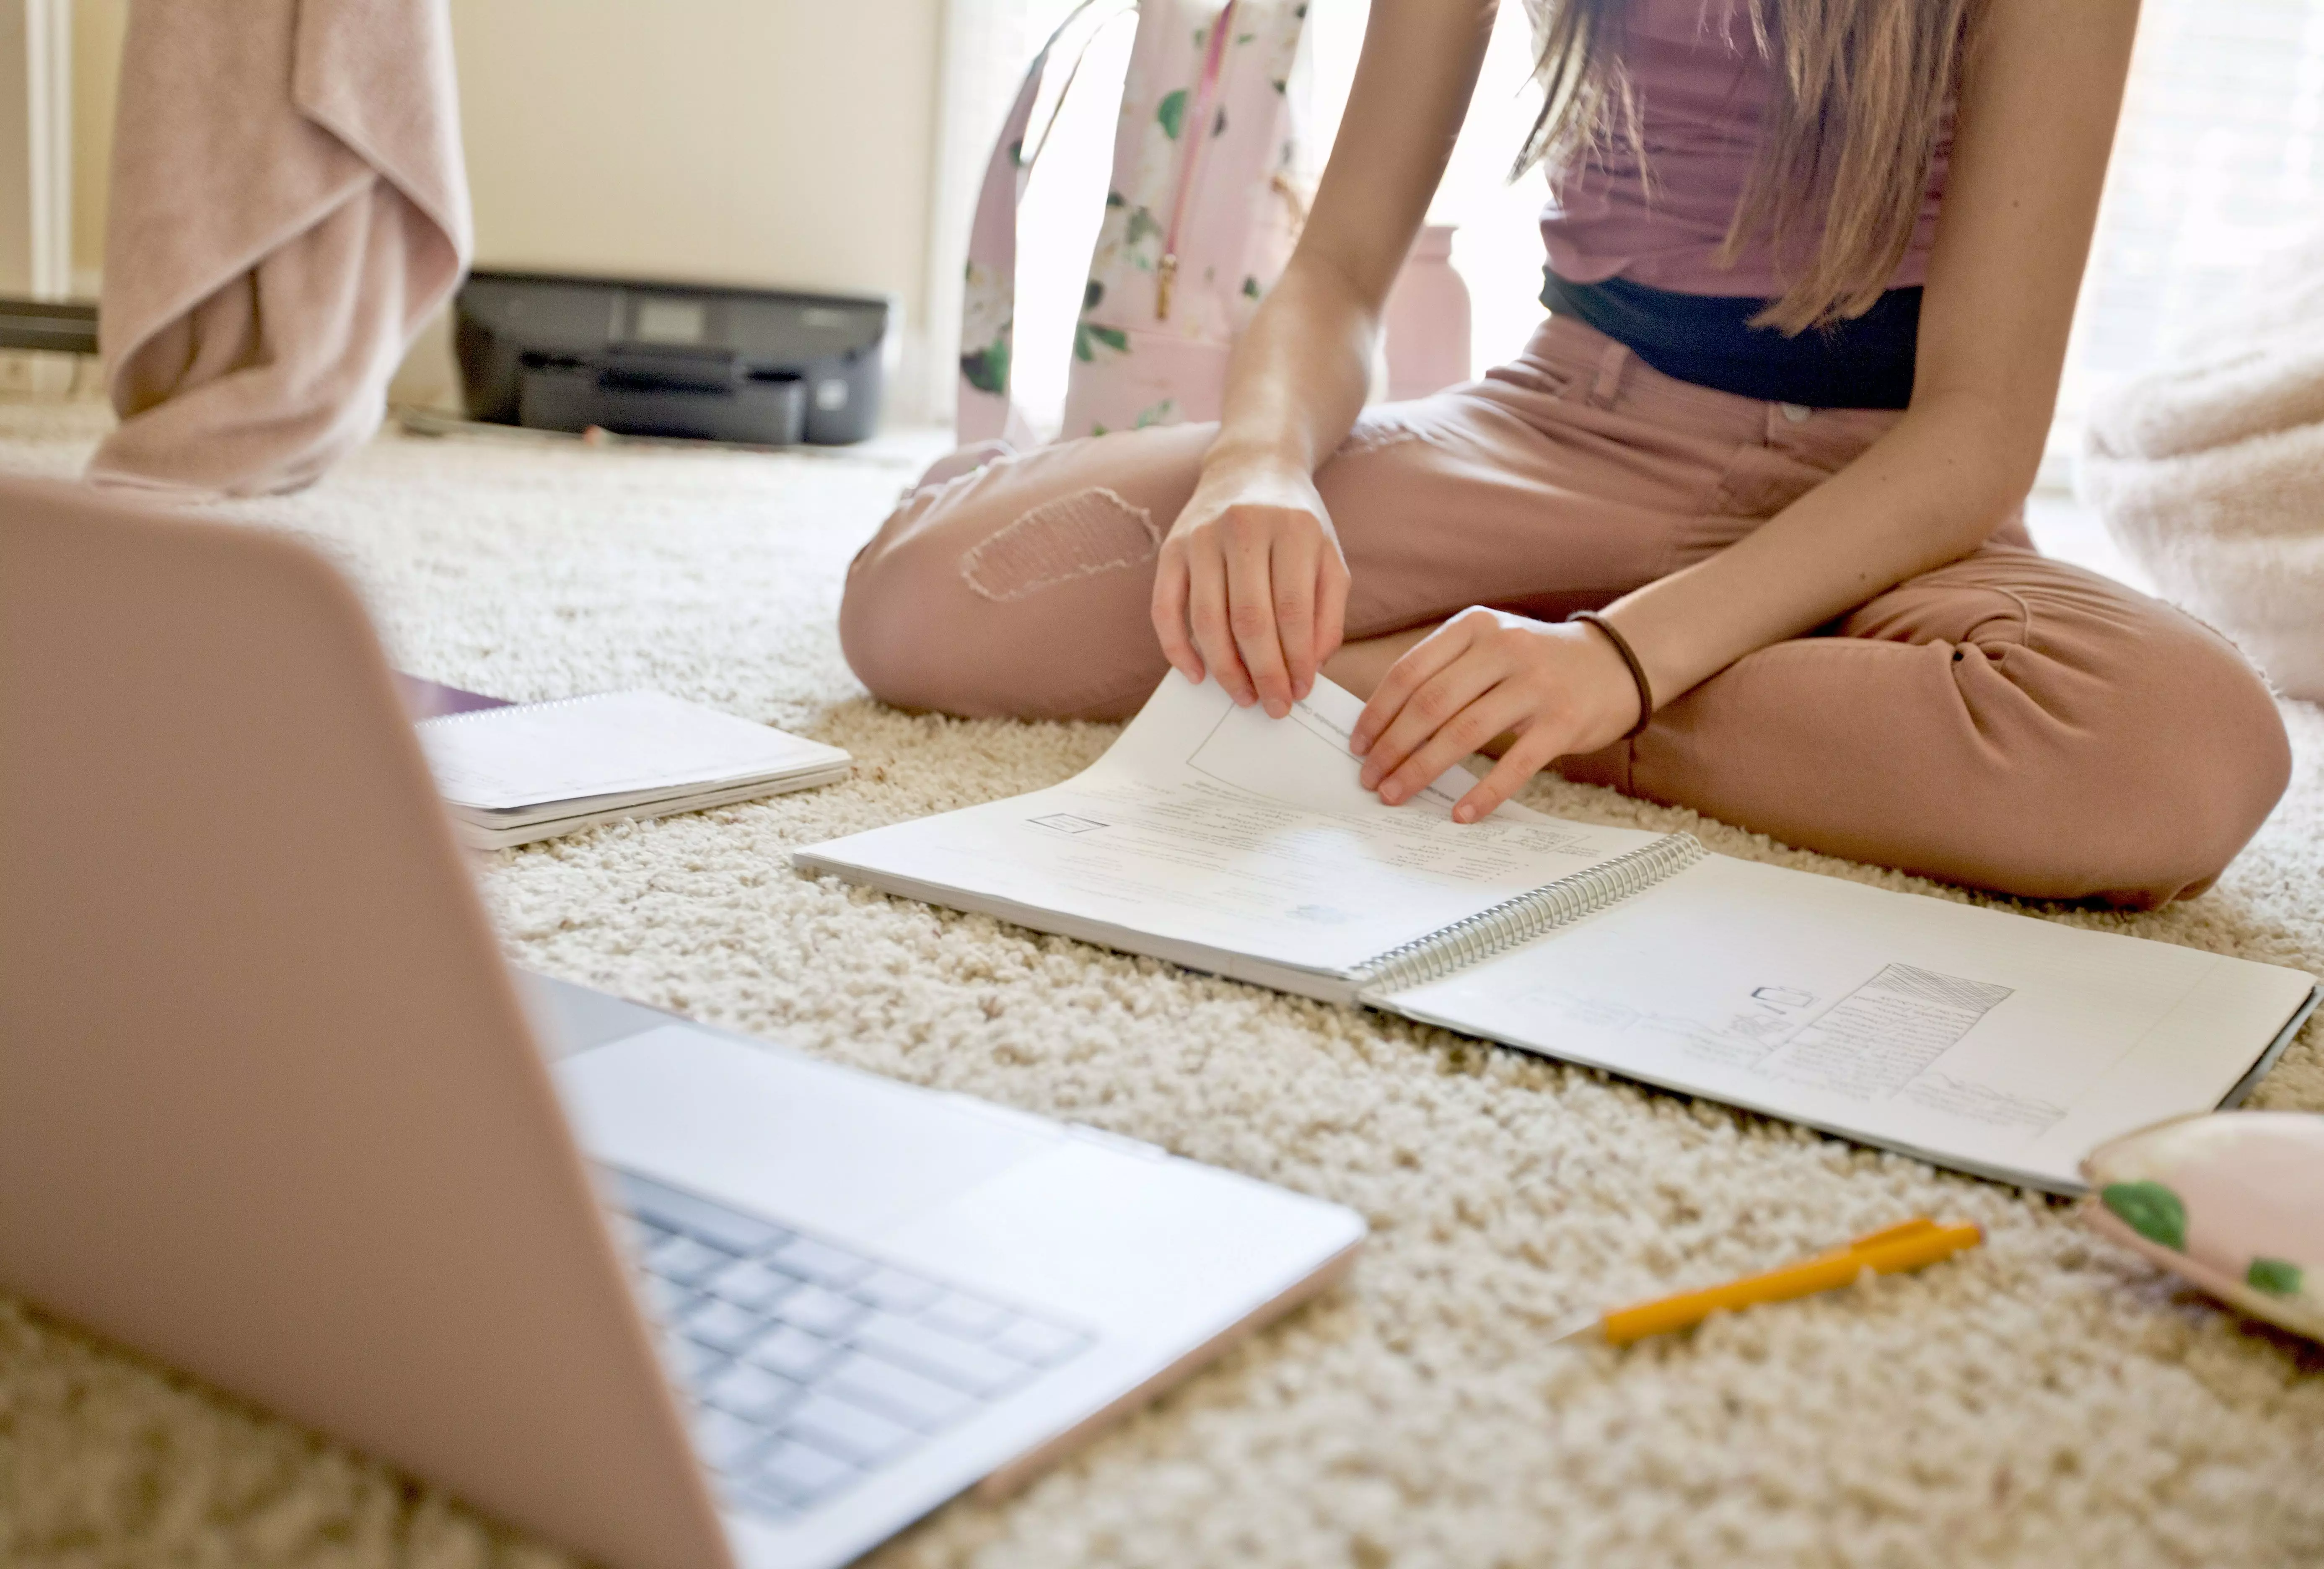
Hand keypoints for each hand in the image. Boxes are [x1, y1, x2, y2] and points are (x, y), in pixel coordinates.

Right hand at [1152, 462, 1350, 717]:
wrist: (1250, 467)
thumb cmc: (1295, 524)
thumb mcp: (1328, 556)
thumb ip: (1327, 612)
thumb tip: (1309, 668)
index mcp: (1294, 530)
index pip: (1294, 611)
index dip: (1296, 660)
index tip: (1301, 692)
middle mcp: (1244, 528)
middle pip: (1250, 620)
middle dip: (1264, 673)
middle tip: (1273, 708)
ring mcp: (1201, 537)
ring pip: (1207, 619)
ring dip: (1225, 669)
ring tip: (1243, 697)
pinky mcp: (1171, 548)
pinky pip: (1165, 608)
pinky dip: (1177, 649)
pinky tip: (1196, 675)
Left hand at [1349, 608, 1643, 822]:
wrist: (1615, 663)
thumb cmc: (1535, 663)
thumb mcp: (1488, 646)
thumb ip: (1444, 671)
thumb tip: (1384, 726)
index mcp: (1474, 627)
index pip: (1410, 672)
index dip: (1377, 713)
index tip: (1358, 745)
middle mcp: (1504, 648)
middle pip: (1430, 704)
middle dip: (1392, 747)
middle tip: (1370, 779)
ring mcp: (1536, 684)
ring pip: (1464, 733)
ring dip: (1422, 769)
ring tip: (1397, 794)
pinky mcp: (1563, 721)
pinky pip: (1514, 764)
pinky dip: (1484, 792)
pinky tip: (1461, 813)